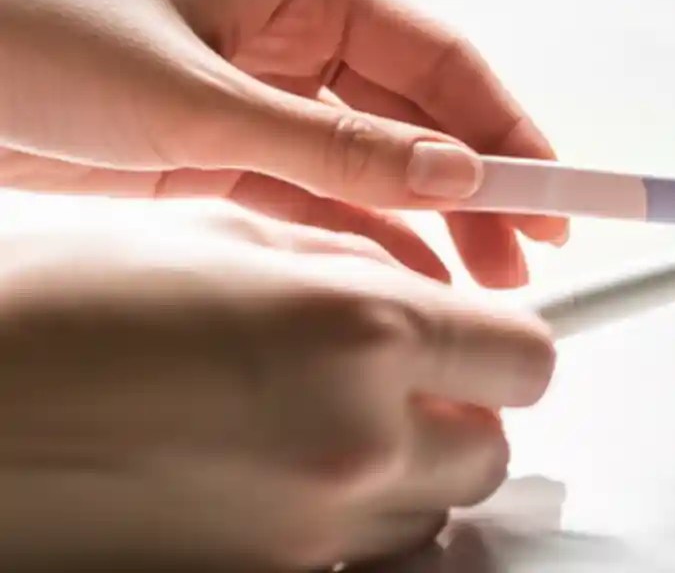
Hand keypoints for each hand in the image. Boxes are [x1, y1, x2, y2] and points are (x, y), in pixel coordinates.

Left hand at [0, 0, 566, 287]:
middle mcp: (294, 42)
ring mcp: (265, 100)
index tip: (554, 190)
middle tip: (530, 251)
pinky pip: (320, 197)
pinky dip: (364, 234)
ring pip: (376, 164)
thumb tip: (451, 177)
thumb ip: (334, 148)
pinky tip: (405, 271)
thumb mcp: (201, 104)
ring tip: (483, 276)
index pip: (438, 60)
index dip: (506, 126)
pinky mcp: (230, 152)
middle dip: (479, 182)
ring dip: (429, 216)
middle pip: (418, 116)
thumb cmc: (40, 46)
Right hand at [0, 203, 554, 570]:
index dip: (507, 341)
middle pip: (491, 447)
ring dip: (403, 465)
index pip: (527, 356)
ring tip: (316, 419)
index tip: (483, 336)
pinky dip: (341, 517)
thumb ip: (355, 267)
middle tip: (397, 375)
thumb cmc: (47, 307)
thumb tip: (426, 292)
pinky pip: (356, 554)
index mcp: (358, 330)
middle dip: (457, 408)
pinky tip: (270, 468)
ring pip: (431, 508)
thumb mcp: (224, 234)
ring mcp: (311, 532)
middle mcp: (355, 442)